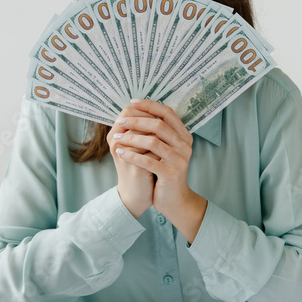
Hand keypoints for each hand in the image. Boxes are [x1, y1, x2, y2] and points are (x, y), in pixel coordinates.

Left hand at [111, 99, 207, 241]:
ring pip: (153, 142)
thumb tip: (136, 109)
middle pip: (159, 125)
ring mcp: (180, 159)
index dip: (150, 105)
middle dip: (136, 121)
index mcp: (184, 135)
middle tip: (120, 121)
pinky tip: (119, 153)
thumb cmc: (164, 170)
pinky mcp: (172, 174)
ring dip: (131, 138)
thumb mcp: (164, 149)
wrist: (173, 198)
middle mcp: (185, 145)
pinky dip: (132, 155)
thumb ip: (157, 132)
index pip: (167, 113)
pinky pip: (148, 161)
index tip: (132, 102)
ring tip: (116, 138)